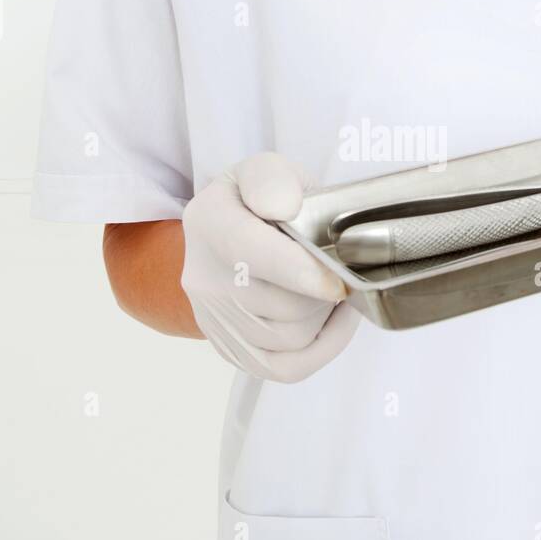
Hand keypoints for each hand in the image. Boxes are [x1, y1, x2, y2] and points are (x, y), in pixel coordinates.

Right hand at [180, 153, 360, 381]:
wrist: (225, 236)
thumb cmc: (259, 202)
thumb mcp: (264, 171)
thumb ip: (271, 180)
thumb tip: (282, 206)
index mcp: (209, 223)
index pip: (248, 255)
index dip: (299, 273)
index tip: (336, 282)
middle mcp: (202, 277)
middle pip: (279, 306)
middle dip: (322, 291)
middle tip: (338, 269)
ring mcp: (213, 320)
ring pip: (289, 338)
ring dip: (322, 316)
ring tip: (329, 288)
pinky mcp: (230, 348)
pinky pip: (284, 369)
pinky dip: (321, 350)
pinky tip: (334, 322)